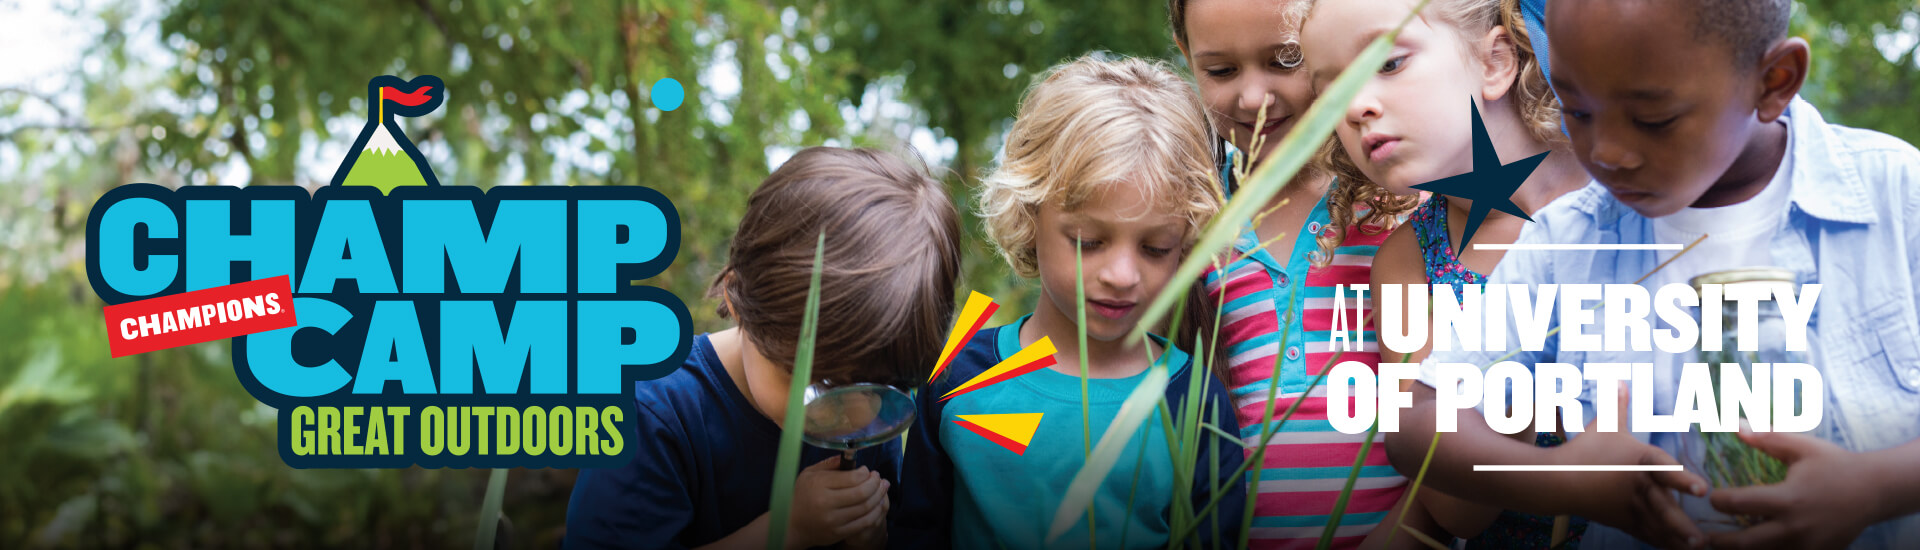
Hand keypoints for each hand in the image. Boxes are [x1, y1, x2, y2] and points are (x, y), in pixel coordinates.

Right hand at [787, 455, 888, 548]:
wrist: (791, 525)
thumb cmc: (801, 496)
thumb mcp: (809, 474)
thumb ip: (829, 464)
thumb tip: (850, 455)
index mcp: (819, 485)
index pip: (852, 478)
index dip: (865, 473)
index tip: (867, 470)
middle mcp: (826, 503)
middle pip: (862, 493)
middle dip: (876, 483)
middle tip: (879, 478)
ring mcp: (833, 520)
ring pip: (866, 508)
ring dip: (879, 496)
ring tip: (883, 488)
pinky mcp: (838, 533)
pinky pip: (864, 523)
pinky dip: (875, 512)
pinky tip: (878, 504)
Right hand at [1555, 386, 1708, 548]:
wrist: (1556, 479)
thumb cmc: (1584, 449)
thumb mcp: (1602, 424)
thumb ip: (1617, 404)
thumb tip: (1621, 379)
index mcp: (1638, 458)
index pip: (1664, 468)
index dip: (1683, 479)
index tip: (1703, 490)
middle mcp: (1636, 484)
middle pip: (1661, 504)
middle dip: (1680, 521)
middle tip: (1701, 537)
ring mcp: (1628, 505)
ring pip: (1657, 523)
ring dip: (1677, 536)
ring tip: (1698, 547)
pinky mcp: (1622, 520)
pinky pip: (1646, 532)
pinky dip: (1662, 541)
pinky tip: (1679, 548)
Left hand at [1705, 429, 1875, 548]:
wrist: (1876, 491)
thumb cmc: (1835, 465)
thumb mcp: (1802, 447)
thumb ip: (1766, 438)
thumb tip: (1735, 424)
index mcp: (1788, 499)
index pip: (1739, 504)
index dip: (1718, 501)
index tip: (1711, 497)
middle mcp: (1796, 527)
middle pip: (1745, 543)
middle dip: (1720, 541)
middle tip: (1706, 536)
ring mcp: (1807, 546)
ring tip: (1725, 544)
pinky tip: (1756, 545)